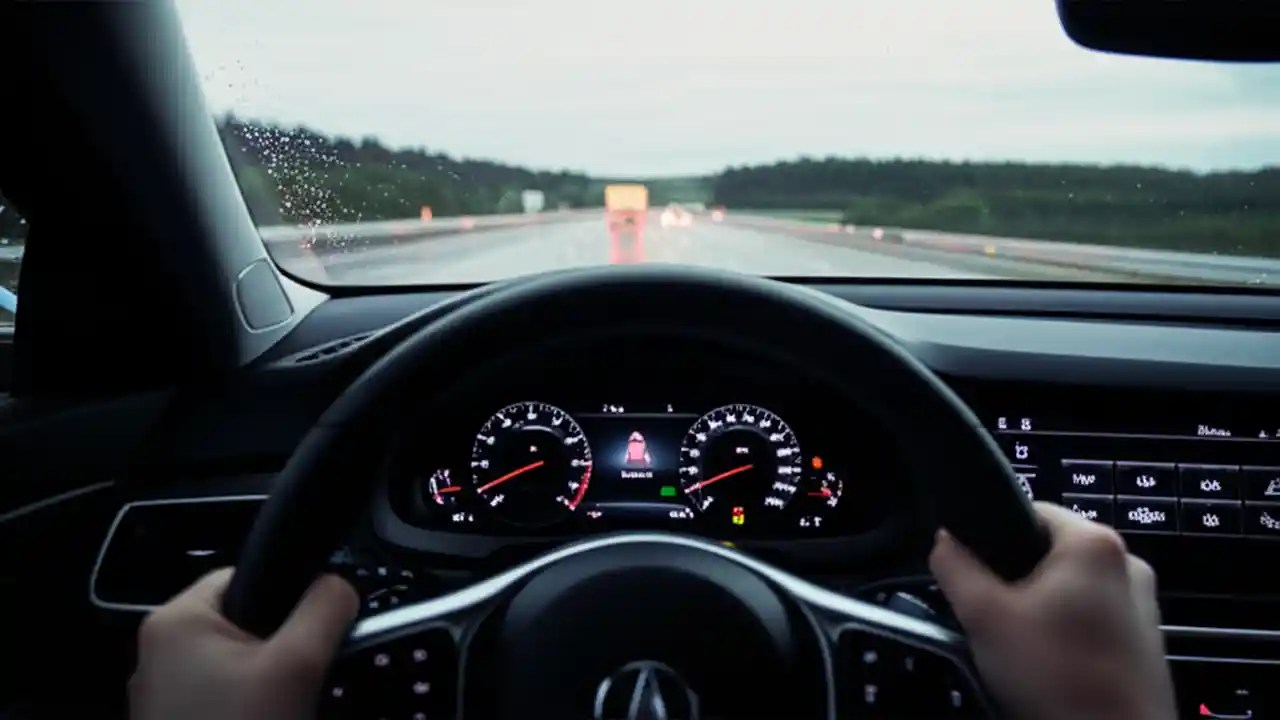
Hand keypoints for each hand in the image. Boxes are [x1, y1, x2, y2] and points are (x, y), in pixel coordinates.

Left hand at [130, 568, 358, 719]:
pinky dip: (252, 708)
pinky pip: (226, 697)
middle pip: (248, 622)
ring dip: (271, 681)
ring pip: (240, 664)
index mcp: (176, 619)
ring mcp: (164, 694)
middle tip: (304, 676)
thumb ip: (325, 609)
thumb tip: (340, 583)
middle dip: (284, 646)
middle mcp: (159, 651)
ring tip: (287, 707)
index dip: (291, 594)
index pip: (248, 573)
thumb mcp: (296, 665)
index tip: (315, 629)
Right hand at [930, 502, 1176, 719]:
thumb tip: (944, 539)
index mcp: (1093, 541)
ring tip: (1020, 645)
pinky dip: (1066, 630)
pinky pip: (1091, 616)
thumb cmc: (1055, 675)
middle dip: (1016, 578)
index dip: (992, 539)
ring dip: (1040, 606)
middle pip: (1048, 551)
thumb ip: (955, 567)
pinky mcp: (1146, 638)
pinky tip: (1051, 663)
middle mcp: (1128, 561)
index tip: (973, 575)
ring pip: (1069, 587)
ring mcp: (1143, 602)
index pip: (1028, 510)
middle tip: (992, 616)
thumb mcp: (985, 617)